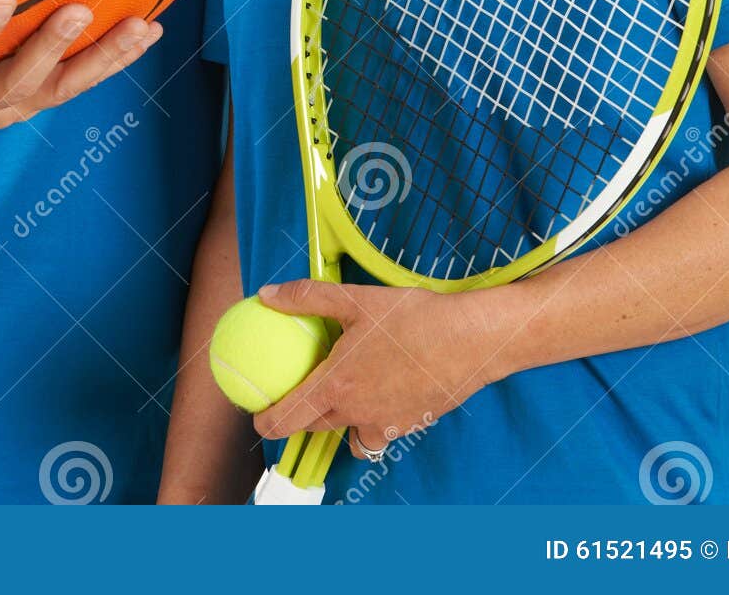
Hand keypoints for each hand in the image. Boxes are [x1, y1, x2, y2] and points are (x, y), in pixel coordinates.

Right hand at [0, 0, 160, 152]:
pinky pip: (82, 81)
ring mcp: (16, 106)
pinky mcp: (39, 100)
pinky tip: (150, 28)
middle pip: (23, 78)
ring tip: (143, 26)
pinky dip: (116, 58)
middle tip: (77, 10)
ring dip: (105, 58)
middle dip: (50, 46)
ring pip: (66, 86)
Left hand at [251, 278, 514, 462]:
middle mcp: (357, 414)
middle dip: (299, 417)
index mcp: (337, 387)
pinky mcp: (411, 424)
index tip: (257, 414)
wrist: (471, 340)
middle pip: (315, 427)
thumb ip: (308, 298)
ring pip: (350, 434)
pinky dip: (372, 420)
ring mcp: (386, 423)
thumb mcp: (355, 299)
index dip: (266, 421)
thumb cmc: (413, 318)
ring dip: (338, 421)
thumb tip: (268, 294)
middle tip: (295, 394)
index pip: (288, 419)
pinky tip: (379, 393)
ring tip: (339, 395)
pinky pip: (381, 431)